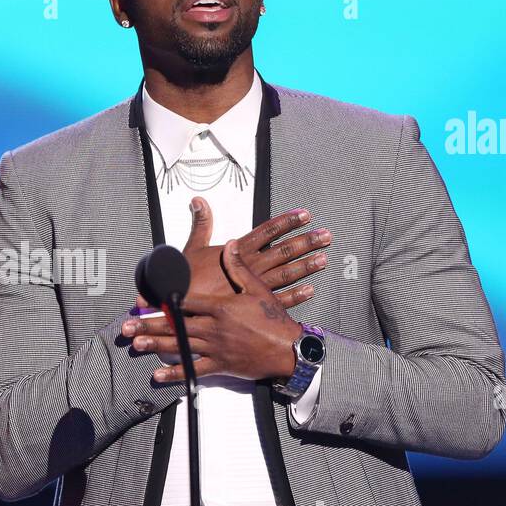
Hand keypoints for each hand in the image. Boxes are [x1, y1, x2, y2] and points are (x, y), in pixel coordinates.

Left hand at [129, 239, 303, 382]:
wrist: (289, 349)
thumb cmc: (274, 318)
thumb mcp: (257, 288)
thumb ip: (239, 267)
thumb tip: (229, 245)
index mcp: (220, 307)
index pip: (186, 301)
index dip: (163, 299)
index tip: (145, 299)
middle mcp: (213, 328)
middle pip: (175, 325)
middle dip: (148, 325)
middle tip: (126, 327)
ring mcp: (215, 348)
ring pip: (180, 346)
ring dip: (155, 346)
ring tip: (135, 345)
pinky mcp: (220, 365)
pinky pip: (193, 371)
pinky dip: (175, 374)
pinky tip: (158, 376)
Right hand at [133, 200, 329, 309]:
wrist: (181, 304)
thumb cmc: (186, 278)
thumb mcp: (191, 246)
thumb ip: (200, 223)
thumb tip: (198, 202)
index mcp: (238, 250)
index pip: (268, 231)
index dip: (287, 222)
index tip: (304, 215)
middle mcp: (251, 266)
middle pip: (284, 250)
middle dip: (306, 241)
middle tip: (324, 236)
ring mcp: (255, 285)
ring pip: (287, 272)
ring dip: (306, 265)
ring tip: (323, 258)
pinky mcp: (254, 304)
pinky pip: (280, 299)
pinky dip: (296, 295)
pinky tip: (310, 289)